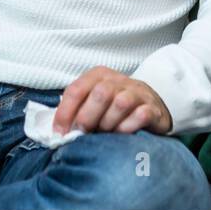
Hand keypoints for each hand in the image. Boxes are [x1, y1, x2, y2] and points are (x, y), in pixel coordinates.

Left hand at [53, 66, 172, 135]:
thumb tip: (58, 130)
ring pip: (120, 104)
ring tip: (105, 133)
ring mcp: (137, 92)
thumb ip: (76, 109)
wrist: (151, 103)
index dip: (65, 112)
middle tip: (82, 134)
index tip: (59, 132)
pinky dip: (128, 127)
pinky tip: (122, 133)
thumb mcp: (93, 101)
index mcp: (98, 76)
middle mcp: (118, 80)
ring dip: (109, 123)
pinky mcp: (152, 108)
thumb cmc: (114, 106)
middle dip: (87, 118)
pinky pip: (140, 115)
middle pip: (100, 94)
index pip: (76, 89)